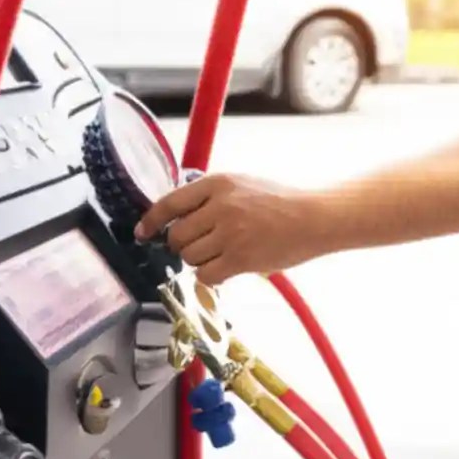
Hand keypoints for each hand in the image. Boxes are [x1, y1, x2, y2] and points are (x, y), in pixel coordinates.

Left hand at [134, 173, 326, 284]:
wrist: (315, 217)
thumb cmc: (281, 202)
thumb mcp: (242, 184)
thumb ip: (210, 197)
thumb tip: (176, 217)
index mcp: (217, 182)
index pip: (169, 203)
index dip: (151, 221)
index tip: (143, 232)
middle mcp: (219, 206)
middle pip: (176, 236)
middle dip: (183, 245)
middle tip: (202, 245)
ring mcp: (230, 233)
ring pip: (189, 257)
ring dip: (199, 260)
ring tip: (222, 253)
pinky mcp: (240, 258)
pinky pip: (206, 275)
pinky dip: (211, 275)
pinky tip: (226, 268)